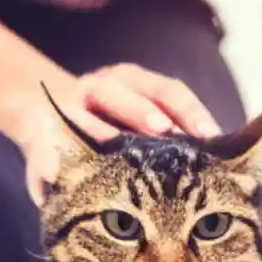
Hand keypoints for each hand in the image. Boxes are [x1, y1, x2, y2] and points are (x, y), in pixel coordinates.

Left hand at [18, 64, 220, 203]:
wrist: (63, 119)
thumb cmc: (59, 151)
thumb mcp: (45, 162)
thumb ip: (46, 170)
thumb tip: (49, 180)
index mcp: (67, 106)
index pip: (80, 115)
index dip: (98, 130)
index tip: (114, 145)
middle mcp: (98, 86)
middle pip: (120, 92)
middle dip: (142, 111)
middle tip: (164, 131)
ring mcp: (131, 82)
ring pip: (159, 88)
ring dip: (184, 110)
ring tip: (208, 134)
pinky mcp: (156, 86)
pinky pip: (179, 95)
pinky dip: (197, 114)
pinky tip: (215, 135)